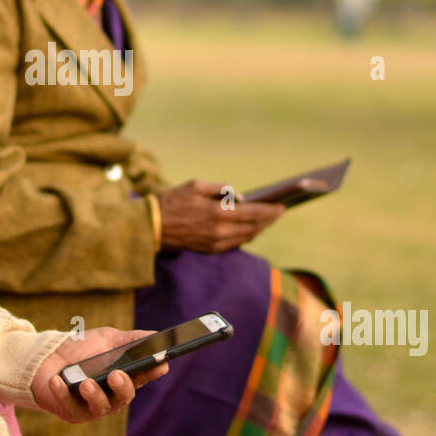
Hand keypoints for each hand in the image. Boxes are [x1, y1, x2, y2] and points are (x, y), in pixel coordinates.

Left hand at [31, 327, 169, 422]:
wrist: (47, 357)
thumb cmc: (82, 349)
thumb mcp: (107, 339)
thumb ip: (130, 339)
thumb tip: (155, 335)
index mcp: (125, 376)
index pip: (144, 375)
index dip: (153, 371)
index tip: (159, 364)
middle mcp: (113, 395)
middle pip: (124, 396)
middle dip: (122, 387)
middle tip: (116, 375)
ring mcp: (92, 406)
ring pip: (99, 407)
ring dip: (94, 395)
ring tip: (86, 383)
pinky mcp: (71, 412)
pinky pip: (69, 406)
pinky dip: (62, 393)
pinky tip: (56, 381)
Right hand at [158, 178, 283, 252]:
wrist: (153, 226)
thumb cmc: (173, 200)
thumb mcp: (196, 185)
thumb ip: (221, 188)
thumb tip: (240, 197)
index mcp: (218, 213)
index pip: (254, 214)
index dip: (271, 211)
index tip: (282, 207)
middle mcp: (220, 232)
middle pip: (254, 228)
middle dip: (268, 220)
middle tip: (278, 212)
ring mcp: (215, 243)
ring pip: (246, 238)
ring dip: (259, 229)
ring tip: (266, 219)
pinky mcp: (210, 250)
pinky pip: (235, 244)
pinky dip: (245, 235)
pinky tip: (249, 228)